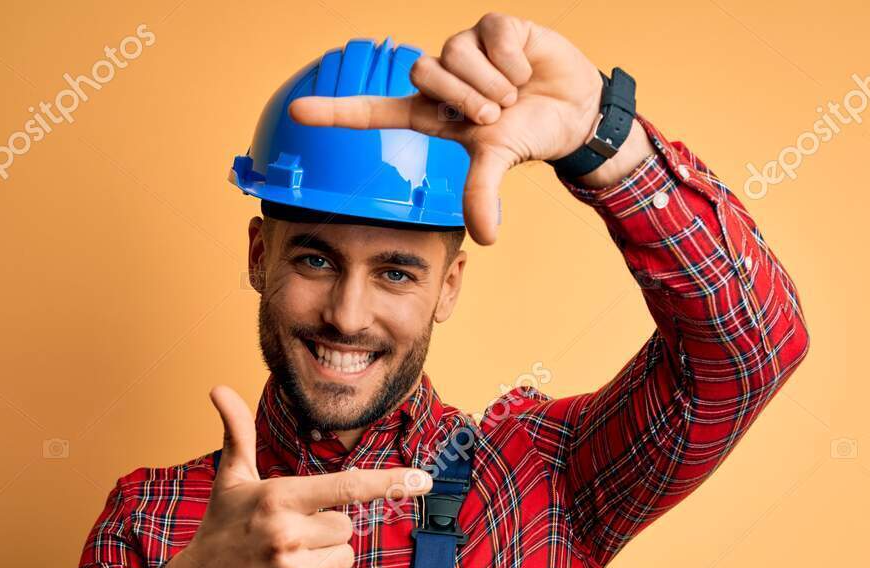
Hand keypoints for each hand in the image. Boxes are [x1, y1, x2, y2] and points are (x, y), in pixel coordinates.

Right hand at [158, 386, 431, 567]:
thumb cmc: (221, 529)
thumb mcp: (230, 481)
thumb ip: (237, 434)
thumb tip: (218, 388)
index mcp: (278, 498)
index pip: (345, 487)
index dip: (388, 483)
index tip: (425, 480)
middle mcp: (287, 535)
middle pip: (347, 527)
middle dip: (326, 530)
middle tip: (288, 536)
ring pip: (345, 557)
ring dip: (324, 559)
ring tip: (285, 561)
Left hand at [287, 13, 610, 244]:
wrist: (573, 111)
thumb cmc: (527, 135)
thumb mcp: (499, 162)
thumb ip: (481, 194)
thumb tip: (486, 238)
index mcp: (430, 113)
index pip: (373, 111)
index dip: (335, 113)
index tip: (296, 112)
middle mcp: (440, 78)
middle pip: (423, 73)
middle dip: (464, 99)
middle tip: (495, 114)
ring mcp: (465, 50)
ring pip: (454, 54)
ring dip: (491, 83)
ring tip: (513, 94)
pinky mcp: (493, 27)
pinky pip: (490, 36)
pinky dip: (513, 60)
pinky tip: (526, 68)